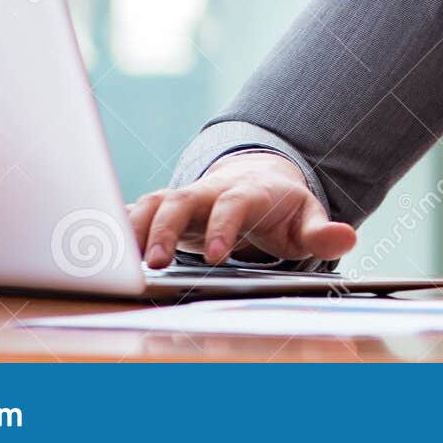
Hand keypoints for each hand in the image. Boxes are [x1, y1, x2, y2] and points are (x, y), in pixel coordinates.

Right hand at [127, 152, 356, 267]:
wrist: (256, 180)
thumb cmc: (281, 208)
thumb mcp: (304, 220)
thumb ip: (322, 231)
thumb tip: (347, 238)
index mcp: (245, 193)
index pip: (234, 205)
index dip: (224, 227)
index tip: (219, 256)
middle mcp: (208, 191)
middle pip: (181, 202)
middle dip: (167, 230)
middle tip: (156, 263)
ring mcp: (182, 197)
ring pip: (151, 203)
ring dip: (134, 229)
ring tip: (118, 260)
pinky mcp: (162, 209)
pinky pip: (133, 214)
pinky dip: (114, 227)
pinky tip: (95, 248)